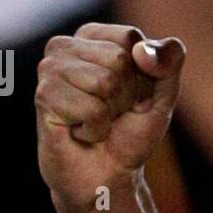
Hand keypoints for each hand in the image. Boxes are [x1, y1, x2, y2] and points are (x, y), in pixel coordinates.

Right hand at [36, 23, 185, 212]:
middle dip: (126, 95)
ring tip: (96, 122)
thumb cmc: (131, 132)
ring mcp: (50, 69)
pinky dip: (95, 129)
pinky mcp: (43, 96)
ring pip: (105, 82)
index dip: (144, 76)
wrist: (107, 176)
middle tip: (112, 113)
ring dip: (109, 113)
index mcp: (94, 36)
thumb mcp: (164, 94)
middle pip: (119, 59)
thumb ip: (169, 60)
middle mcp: (66, 46)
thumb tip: (141, 50)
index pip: (132, 39)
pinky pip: (90, 109)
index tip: (132, 96)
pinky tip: (82, 133)